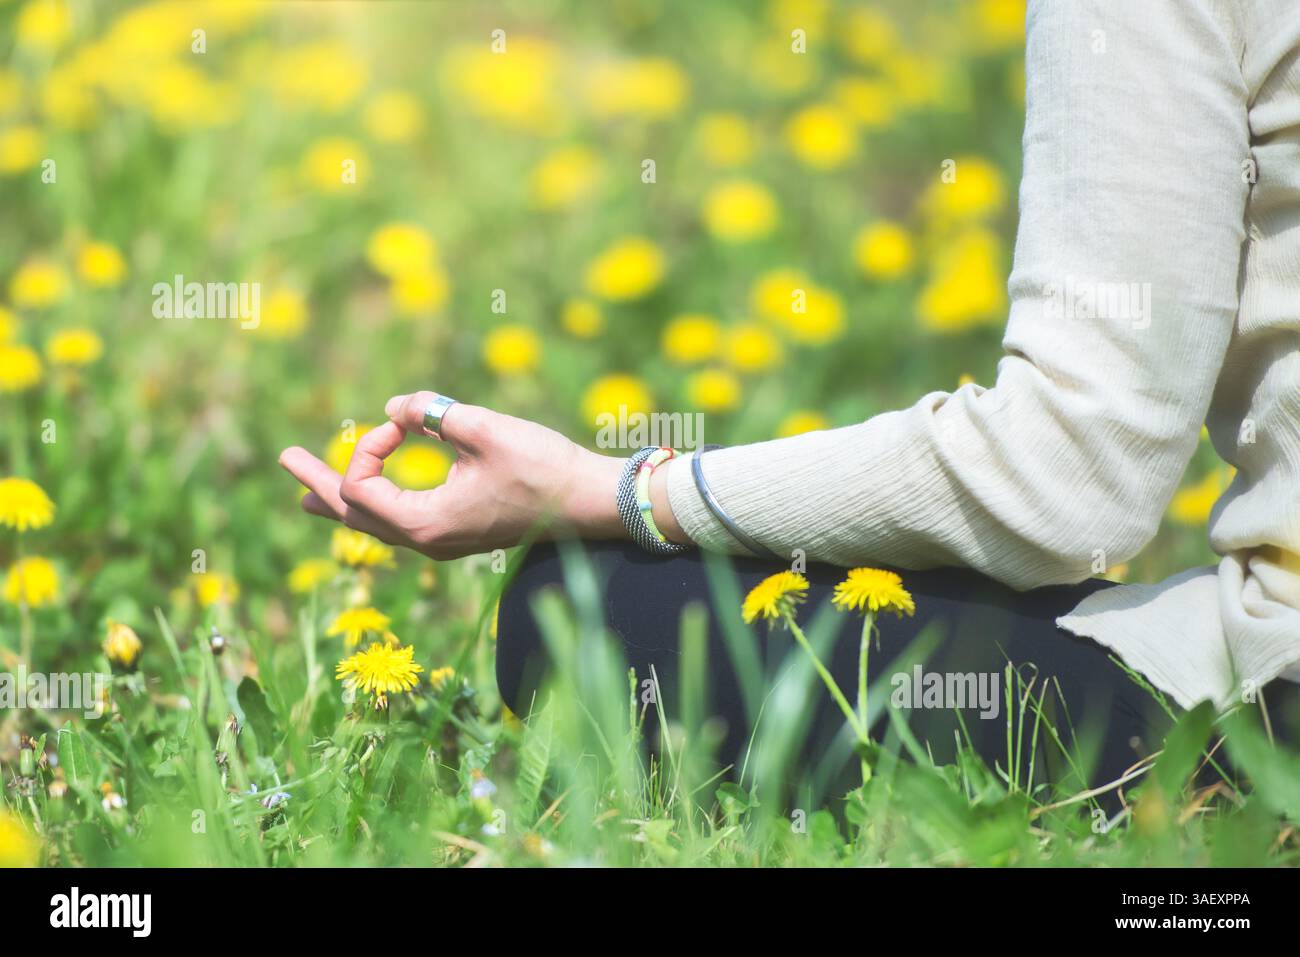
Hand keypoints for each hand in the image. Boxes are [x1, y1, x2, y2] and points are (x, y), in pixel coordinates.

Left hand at [278, 391, 629, 559]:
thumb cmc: (542, 467)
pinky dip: (374, 508)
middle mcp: (427, 541)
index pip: (361, 486)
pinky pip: (400, 524)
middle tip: (285, 459)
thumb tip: (393, 408)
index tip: (406, 420)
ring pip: (376, 525)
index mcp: (425, 524)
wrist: (590, 502)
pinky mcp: (459, 533)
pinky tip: (369, 502)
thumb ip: (430, 413)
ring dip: (342, 502)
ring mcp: (443, 542)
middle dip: (319, 485)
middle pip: (354, 516)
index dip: (370, 446)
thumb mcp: (482, 429)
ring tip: (306, 496)